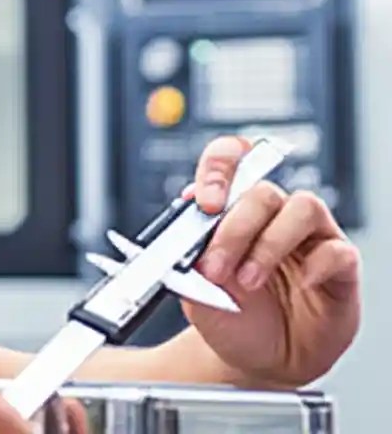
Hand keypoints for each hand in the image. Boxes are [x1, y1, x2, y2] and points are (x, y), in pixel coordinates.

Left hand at [180, 136, 361, 387]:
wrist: (258, 360)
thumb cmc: (230, 318)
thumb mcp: (196, 294)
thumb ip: (187, 265)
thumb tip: (182, 244)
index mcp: (234, 212)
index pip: (233, 163)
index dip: (218, 170)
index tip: (203, 202)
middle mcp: (273, 217)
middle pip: (261, 192)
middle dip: (233, 230)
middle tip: (215, 267)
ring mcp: (309, 239)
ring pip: (302, 208)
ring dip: (269, 244)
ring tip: (248, 282)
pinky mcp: (340, 267)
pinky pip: (337, 250)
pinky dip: (317, 265)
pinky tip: (300, 285)